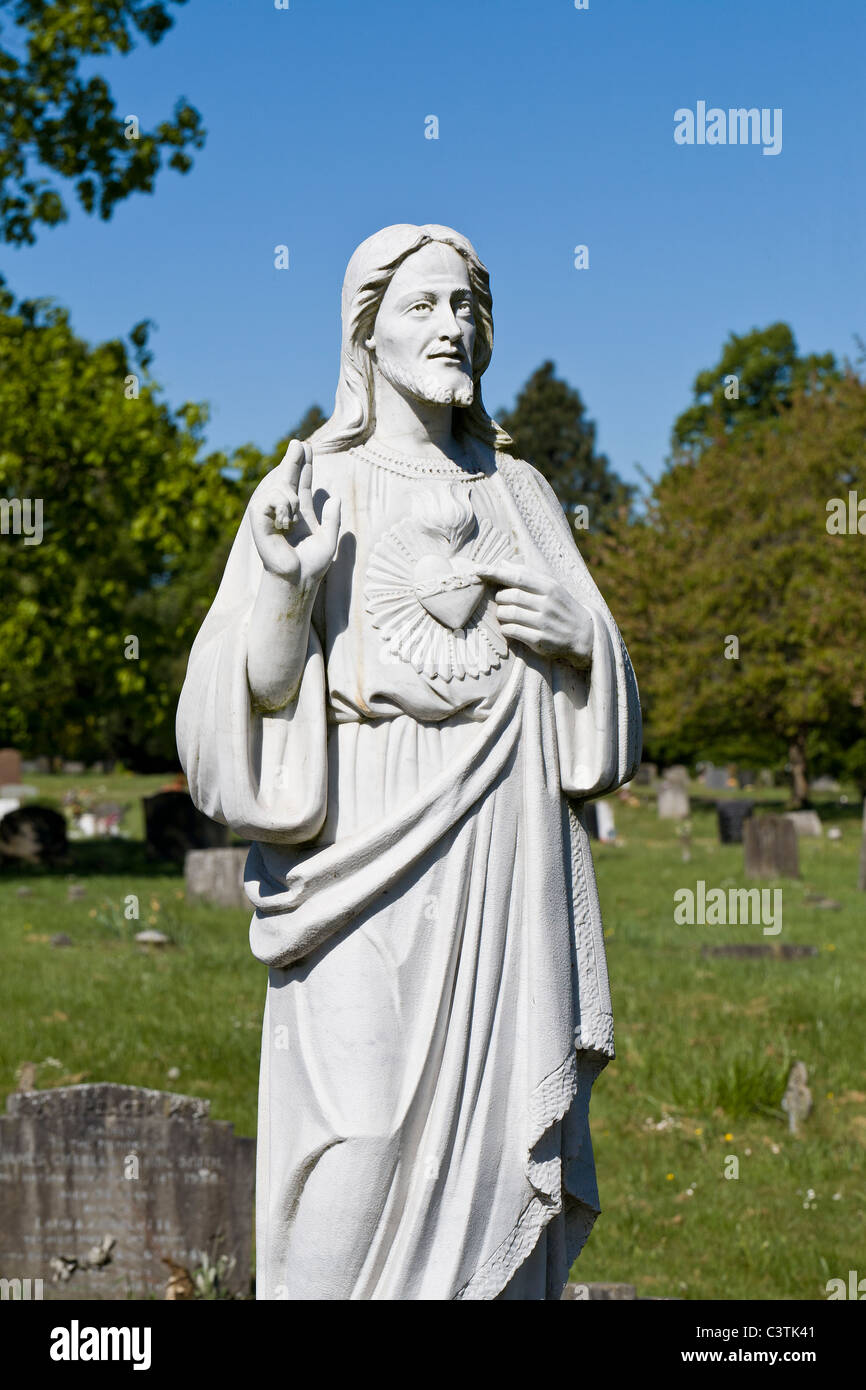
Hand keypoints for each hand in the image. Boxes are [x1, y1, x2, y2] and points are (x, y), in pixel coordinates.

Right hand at [250, 439, 340, 588]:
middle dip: (293, 459)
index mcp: (301, 513)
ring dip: (289, 498)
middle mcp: (285, 510)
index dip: (304, 466)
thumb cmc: (312, 565)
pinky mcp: (259, 519)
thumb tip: (333, 497)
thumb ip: (332, 519)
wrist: (298, 578)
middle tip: (299, 442)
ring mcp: (270, 513)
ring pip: (279, 488)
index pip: (302, 483)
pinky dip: (280, 507)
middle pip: (288, 477)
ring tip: (293, 517)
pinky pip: (269, 499)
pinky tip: (284, 522)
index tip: (306, 447)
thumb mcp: (329, 539)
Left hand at [475, 560, 593, 667]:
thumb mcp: (551, 587)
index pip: (517, 576)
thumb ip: (527, 575)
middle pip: (509, 596)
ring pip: (507, 613)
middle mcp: (546, 603)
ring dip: (501, 614)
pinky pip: (511, 630)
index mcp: (548, 587)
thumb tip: (503, 563)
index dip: (494, 572)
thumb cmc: (562, 607)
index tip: (476, 569)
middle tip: (504, 601)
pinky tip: (511, 627)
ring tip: (507, 614)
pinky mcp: (539, 639)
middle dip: (500, 598)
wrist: (584, 635)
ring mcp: (543, 622)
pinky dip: (506, 628)